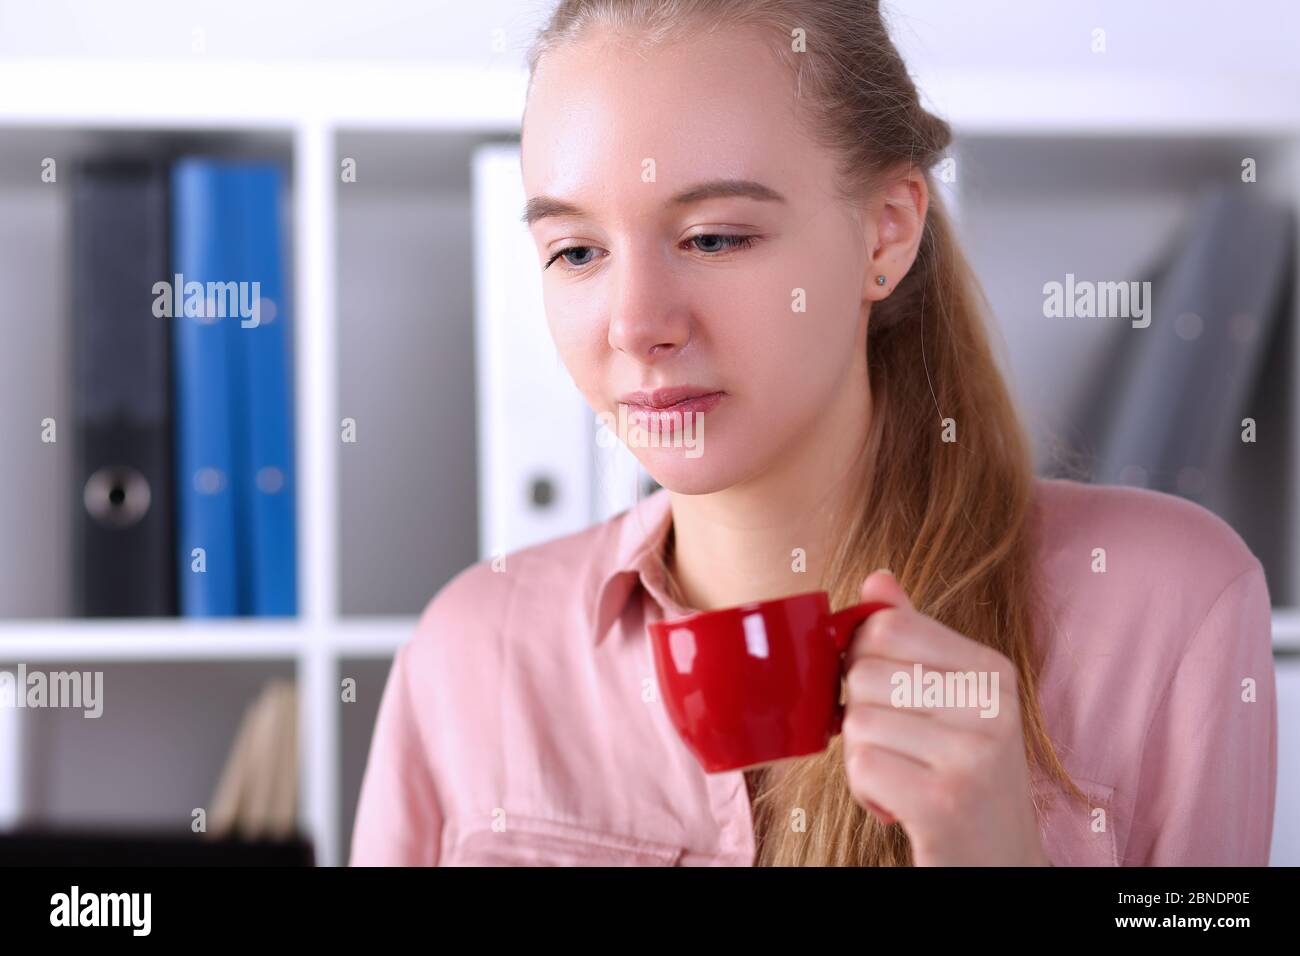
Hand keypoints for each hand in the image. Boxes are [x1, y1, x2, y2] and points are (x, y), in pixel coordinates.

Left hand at [839, 569, 1049, 865]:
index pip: (887, 625)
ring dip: (862, 760)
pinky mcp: (946, 801)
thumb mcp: (950, 704)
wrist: (1001, 864)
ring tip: (902, 778)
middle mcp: (992, 705)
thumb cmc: (963, 779)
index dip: (860, 658)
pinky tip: (898, 806)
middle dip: (860, 716)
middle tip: (897, 749)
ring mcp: (974, 753)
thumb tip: (877, 579)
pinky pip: (862, 766)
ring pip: (858, 722)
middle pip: (864, 673)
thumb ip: (913, 640)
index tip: (881, 696)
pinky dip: (865, 791)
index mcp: (991, 671)